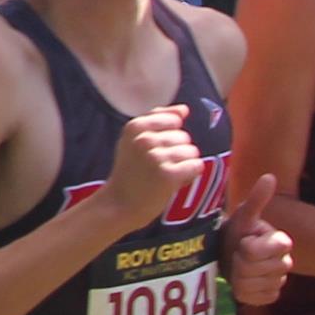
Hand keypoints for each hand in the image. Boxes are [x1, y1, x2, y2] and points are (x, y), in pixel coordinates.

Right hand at [97, 105, 201, 227]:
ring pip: (192, 152)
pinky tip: (171, 183)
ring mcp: (156, 157)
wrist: (119, 205)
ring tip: (161, 176)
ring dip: (182, 165)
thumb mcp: (133, 139)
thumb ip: (157, 119)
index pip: (174, 119)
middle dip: (175, 152)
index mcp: (135, 126)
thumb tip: (184, 109)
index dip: (168, 137)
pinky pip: (196, 166)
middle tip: (154, 168)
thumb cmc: (130, 171)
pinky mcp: (168, 175)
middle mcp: (144, 139)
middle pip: (184, 137)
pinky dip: (189, 176)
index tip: (150, 151)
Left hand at [224, 173, 292, 306]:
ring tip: (238, 268)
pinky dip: (244, 293)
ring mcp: (279, 280)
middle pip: (252, 270)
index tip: (242, 242)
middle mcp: (286, 262)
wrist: (229, 253)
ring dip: (238, 278)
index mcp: (282, 242)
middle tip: (237, 256)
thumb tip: (269, 177)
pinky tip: (241, 283)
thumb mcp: (244, 216)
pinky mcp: (270, 295)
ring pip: (252, 286)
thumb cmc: (237, 232)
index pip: (255, 252)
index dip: (243, 248)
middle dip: (238, 263)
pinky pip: (255, 299)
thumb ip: (257, 200)